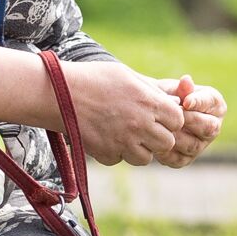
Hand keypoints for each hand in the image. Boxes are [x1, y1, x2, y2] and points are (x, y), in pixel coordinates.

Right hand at [62, 59, 188, 167]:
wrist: (59, 93)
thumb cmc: (93, 78)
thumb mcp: (126, 75)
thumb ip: (151, 90)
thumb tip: (173, 100)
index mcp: (148, 102)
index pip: (178, 120)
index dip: (171, 119)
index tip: (159, 116)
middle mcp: (140, 124)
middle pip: (166, 142)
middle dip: (159, 137)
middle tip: (144, 129)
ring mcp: (124, 141)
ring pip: (146, 158)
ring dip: (139, 149)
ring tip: (125, 135)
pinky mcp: (107, 153)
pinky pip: (121, 160)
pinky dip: (116, 153)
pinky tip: (106, 138)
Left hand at [158, 76, 226, 167]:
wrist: (151, 114)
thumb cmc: (166, 97)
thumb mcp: (171, 89)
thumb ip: (179, 87)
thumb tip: (186, 80)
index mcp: (215, 105)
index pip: (211, 103)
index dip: (200, 103)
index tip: (186, 101)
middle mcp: (213, 127)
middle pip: (209, 128)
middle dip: (189, 121)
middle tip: (172, 116)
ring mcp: (201, 145)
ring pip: (193, 146)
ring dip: (176, 137)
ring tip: (162, 128)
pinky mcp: (186, 159)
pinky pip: (179, 159)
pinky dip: (166, 152)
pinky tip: (155, 141)